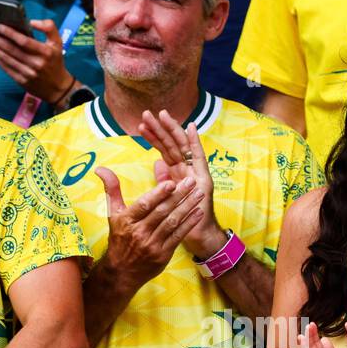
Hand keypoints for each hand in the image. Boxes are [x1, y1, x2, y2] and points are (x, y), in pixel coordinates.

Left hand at [0, 19, 74, 103]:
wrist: (58, 88)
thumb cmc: (55, 62)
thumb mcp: (58, 42)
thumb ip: (49, 28)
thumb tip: (31, 22)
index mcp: (45, 52)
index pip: (25, 41)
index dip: (11, 33)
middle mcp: (36, 63)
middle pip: (12, 49)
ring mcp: (28, 73)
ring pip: (7, 58)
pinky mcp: (22, 81)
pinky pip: (6, 68)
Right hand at [95, 167, 205, 289]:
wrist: (121, 272)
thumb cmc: (118, 239)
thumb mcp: (112, 214)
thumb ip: (111, 189)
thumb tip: (100, 168)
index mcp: (127, 221)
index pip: (145, 205)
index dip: (158, 194)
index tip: (171, 182)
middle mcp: (139, 233)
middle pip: (162, 212)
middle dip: (179, 195)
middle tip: (192, 182)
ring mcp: (152, 245)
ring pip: (172, 222)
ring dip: (187, 207)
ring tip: (199, 194)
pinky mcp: (163, 254)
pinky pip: (178, 236)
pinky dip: (189, 224)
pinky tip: (198, 213)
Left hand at [138, 110, 223, 258]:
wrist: (198, 235)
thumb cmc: (181, 217)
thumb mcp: (167, 196)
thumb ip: (164, 178)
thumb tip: (157, 163)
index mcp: (177, 172)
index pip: (164, 150)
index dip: (154, 137)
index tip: (142, 124)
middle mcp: (188, 168)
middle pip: (172, 144)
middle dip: (161, 128)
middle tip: (148, 113)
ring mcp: (197, 172)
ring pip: (183, 146)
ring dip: (173, 130)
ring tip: (162, 115)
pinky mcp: (204, 178)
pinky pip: (199, 157)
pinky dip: (195, 142)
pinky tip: (191, 128)